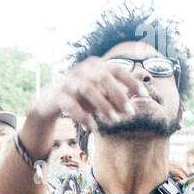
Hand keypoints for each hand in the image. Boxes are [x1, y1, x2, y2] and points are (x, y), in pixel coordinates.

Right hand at [28, 57, 147, 135]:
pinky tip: (92, 127)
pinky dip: (83, 117)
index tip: (145, 94)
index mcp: (95, 66)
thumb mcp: (100, 94)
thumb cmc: (80, 98)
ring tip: (113, 121)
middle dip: (118, 95)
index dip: (131, 81)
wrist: (48, 103)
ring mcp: (68, 82)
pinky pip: (71, 105)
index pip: (116, 69)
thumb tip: (139, 96)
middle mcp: (81, 70)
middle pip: (102, 77)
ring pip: (88, 89)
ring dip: (103, 106)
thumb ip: (117, 93)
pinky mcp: (57, 96)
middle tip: (130, 112)